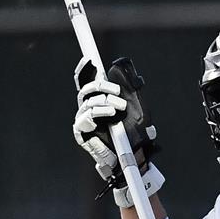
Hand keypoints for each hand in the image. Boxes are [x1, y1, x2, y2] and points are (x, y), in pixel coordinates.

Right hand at [73, 56, 160, 203]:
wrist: (132, 159)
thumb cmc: (134, 135)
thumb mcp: (137, 110)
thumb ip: (131, 91)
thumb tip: (130, 72)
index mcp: (99, 100)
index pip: (88, 81)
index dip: (86, 69)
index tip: (89, 59)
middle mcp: (88, 108)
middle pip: (86, 89)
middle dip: (102, 86)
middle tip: (117, 92)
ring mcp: (84, 120)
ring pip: (88, 103)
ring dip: (105, 102)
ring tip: (119, 109)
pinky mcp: (82, 133)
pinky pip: (86, 118)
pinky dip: (99, 114)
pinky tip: (110, 115)